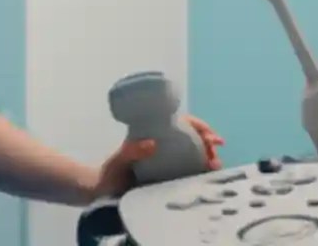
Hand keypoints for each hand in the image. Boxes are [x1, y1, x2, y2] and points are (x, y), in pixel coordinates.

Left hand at [89, 115, 225, 199]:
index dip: (200, 128)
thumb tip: (152, 143)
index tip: (211, 137)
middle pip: (192, 139)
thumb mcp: (120, 160)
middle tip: (215, 154)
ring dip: (207, 159)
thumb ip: (133, 151)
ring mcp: (166, 163)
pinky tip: (207, 179)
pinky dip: (199, 174)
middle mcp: (163, 147)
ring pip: (193, 156)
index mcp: (155, 136)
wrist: (102, 192)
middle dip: (208, 144)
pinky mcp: (167, 179)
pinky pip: (187, 173)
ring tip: (215, 166)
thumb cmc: (110, 172)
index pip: (182, 124)